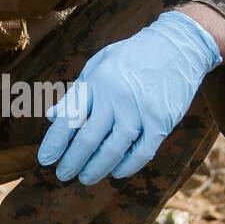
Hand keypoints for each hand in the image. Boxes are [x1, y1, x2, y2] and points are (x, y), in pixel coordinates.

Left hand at [37, 9, 222, 184]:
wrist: (179, 45)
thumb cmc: (134, 55)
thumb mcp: (100, 62)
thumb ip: (77, 91)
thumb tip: (53, 116)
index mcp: (97, 80)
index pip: (69, 117)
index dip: (55, 142)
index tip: (45, 159)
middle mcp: (116, 96)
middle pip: (88, 138)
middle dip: (72, 161)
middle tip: (63, 175)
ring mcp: (140, 109)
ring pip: (113, 149)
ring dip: (96, 168)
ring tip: (85, 178)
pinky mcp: (161, 120)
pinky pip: (142, 151)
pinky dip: (127, 166)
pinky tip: (116, 172)